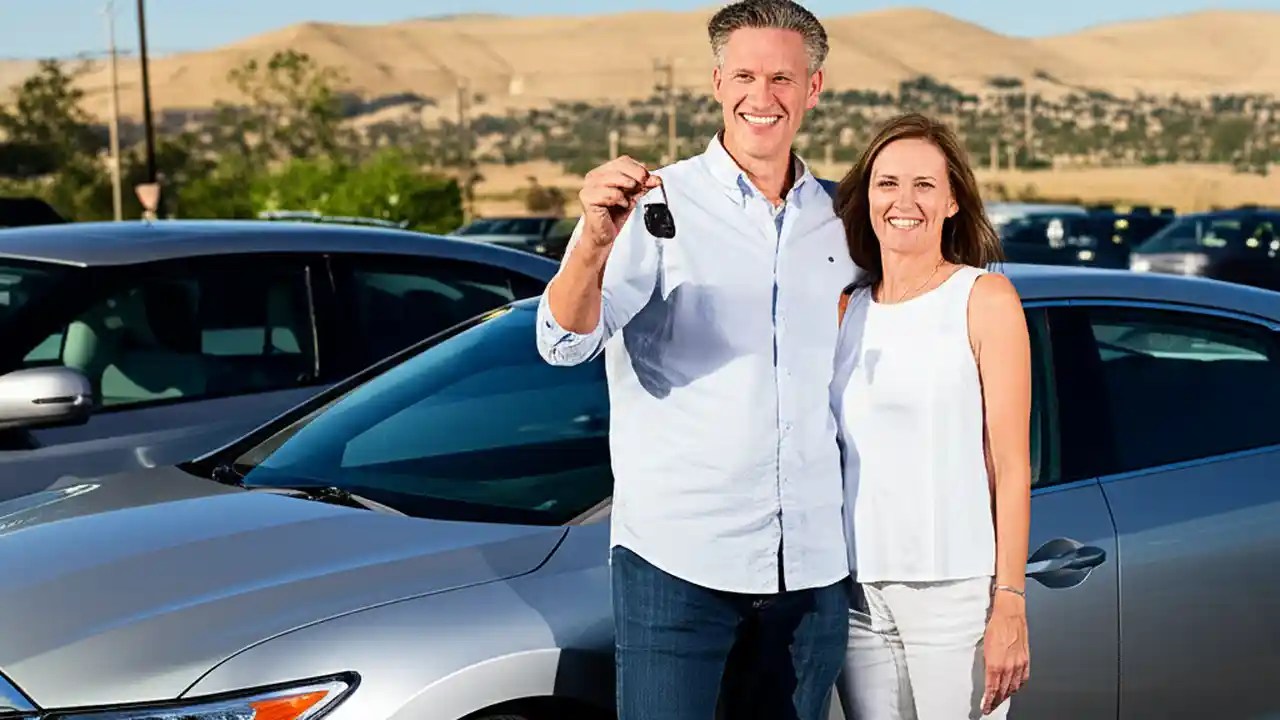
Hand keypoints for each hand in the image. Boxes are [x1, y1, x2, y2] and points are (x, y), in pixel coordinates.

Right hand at [578, 156, 661, 246]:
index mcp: (603, 172)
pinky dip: (619, 199)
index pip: (623, 161)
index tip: (650, 179)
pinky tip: (619, 206)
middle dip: (637, 177)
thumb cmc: (615, 215)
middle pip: (620, 166)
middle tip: (642, 187)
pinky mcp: (588, 197)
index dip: (639, 169)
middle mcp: (594, 176)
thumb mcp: (633, 196)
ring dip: (627, 190)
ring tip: (626, 201)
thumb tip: (656, 179)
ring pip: (616, 178)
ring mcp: (589, 186)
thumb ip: (643, 186)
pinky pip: (611, 193)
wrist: (604, 235)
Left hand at [982, 591, 1029, 714]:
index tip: (985, 707)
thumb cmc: (995, 625)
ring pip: (1013, 687)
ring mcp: (1019, 664)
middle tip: (991, 707)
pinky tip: (1014, 689)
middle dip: (996, 701)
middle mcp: (1008, 666)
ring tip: (1000, 700)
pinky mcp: (1026, 659)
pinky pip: (1023, 679)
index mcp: (995, 664)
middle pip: (1002, 691)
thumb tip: (986, 676)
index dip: (988, 701)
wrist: (1010, 613)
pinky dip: (1018, 686)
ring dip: (1006, 696)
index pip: (992, 689)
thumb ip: (986, 664)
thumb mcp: (984, 647)